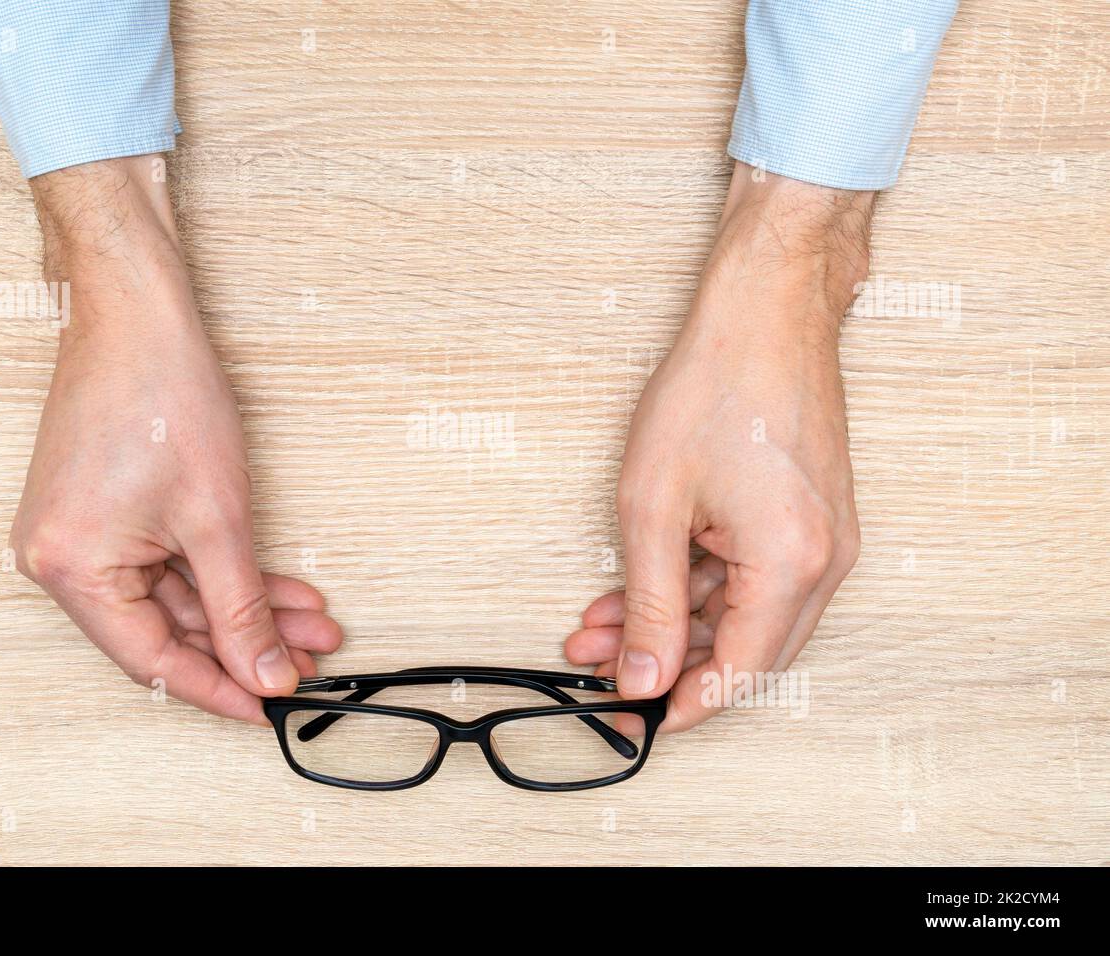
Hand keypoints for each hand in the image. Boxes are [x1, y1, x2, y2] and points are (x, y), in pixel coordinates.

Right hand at [10, 157, 340, 723]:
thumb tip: (263, 674)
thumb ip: (241, 609)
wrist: (137, 312)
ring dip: (244, 606)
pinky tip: (279, 585)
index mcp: (71, 569)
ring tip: (311, 621)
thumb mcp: (218, 520)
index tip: (271, 706)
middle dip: (246, 641)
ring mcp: (77, 533)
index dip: (219, 689)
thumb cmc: (164, 395)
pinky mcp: (100, 511)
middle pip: (165, 629)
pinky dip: (219, 572)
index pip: (153, 661)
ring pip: (174, 596)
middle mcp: (59, 559)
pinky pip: (164, 561)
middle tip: (310, 655)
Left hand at [567, 162, 871, 732]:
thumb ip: (648, 604)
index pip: (738, 673)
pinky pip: (751, 574)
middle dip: (662, 660)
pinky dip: (695, 583)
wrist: (765, 309)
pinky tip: (638, 581)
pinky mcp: (807, 516)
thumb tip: (642, 677)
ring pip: (739, 610)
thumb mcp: (653, 506)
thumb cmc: (714, 386)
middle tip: (596, 664)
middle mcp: (822, 562)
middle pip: (740, 648)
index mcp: (792, 565)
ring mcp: (821, 538)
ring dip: (669, 619)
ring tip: (597, 619)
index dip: (682, 706)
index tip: (634, 719)